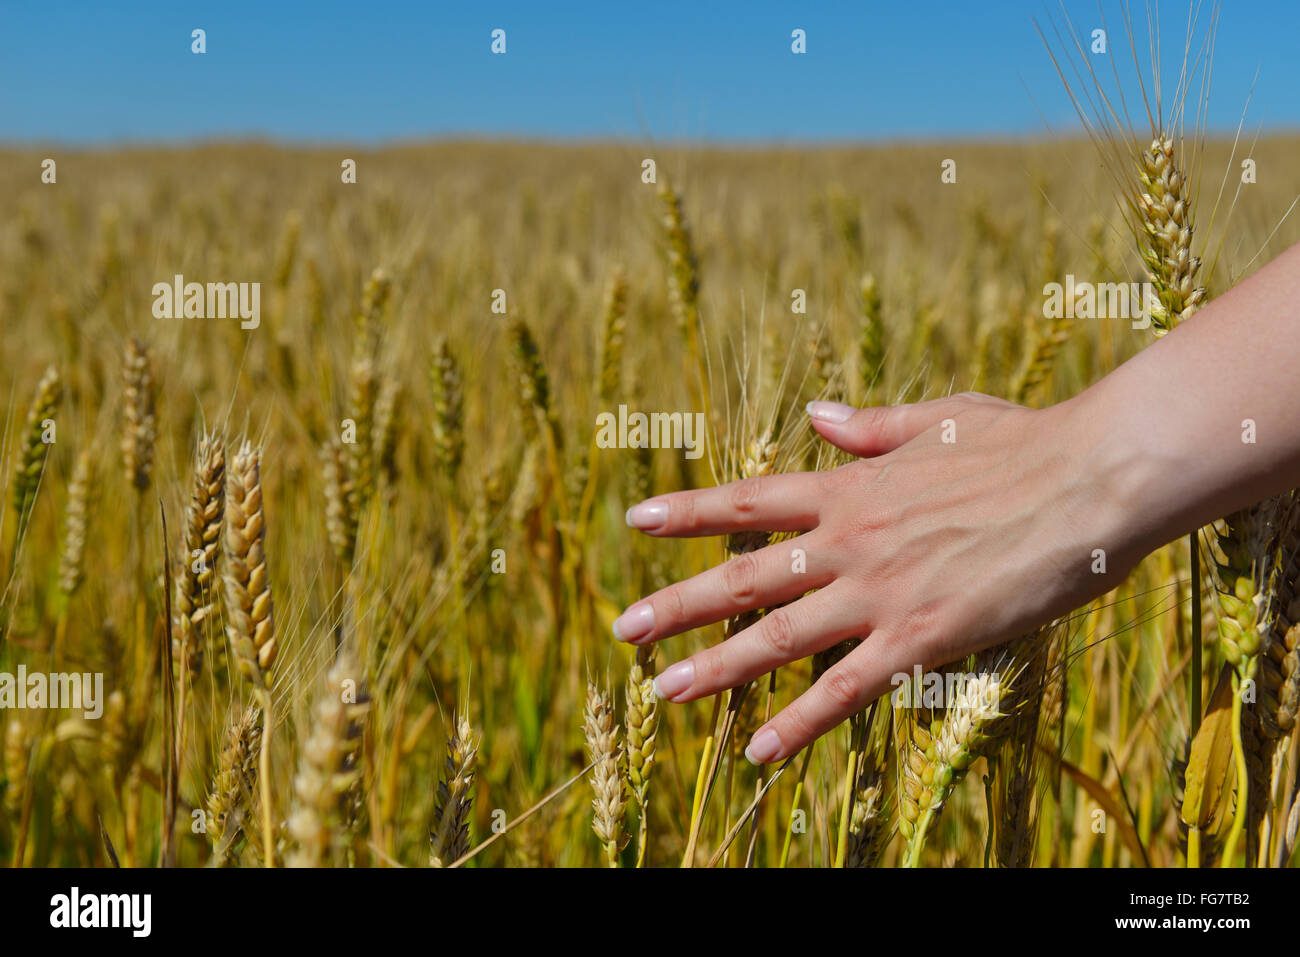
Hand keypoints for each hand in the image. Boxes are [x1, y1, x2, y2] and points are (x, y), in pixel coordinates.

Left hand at [612, 392, 1140, 763]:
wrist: (1090, 478)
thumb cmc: (1022, 443)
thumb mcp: (936, 419)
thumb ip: (869, 426)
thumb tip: (817, 414)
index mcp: (851, 488)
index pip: (750, 502)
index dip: (689, 514)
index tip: (636, 522)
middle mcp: (850, 541)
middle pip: (745, 578)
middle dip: (678, 606)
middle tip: (623, 630)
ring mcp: (881, 593)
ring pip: (780, 638)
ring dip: (715, 667)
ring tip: (663, 691)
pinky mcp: (922, 638)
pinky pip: (847, 690)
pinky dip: (800, 723)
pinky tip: (758, 749)